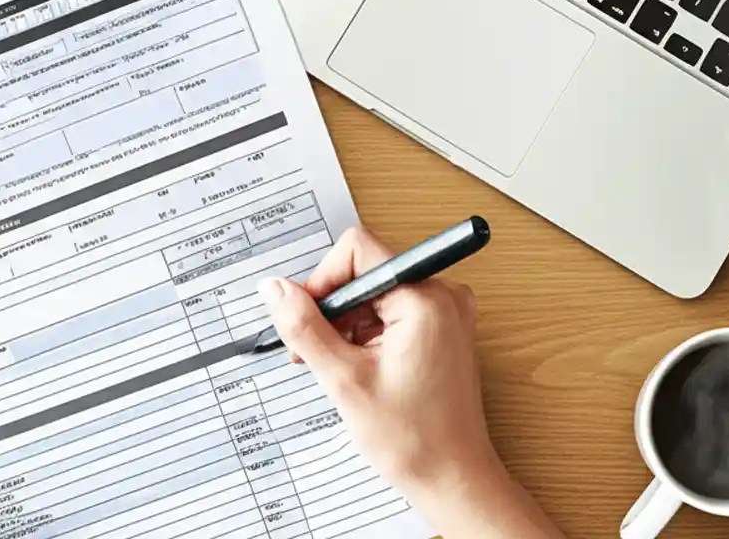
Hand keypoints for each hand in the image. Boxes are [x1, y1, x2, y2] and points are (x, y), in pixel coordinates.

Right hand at [260, 226, 563, 538]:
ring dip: (346, 325)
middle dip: (332, 309)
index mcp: (425, 299)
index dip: (323, 281)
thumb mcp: (344, 380)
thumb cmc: (413, 439)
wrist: (452, 478)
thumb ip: (305, 328)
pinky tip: (358, 367)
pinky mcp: (441, 328)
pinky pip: (390, 310)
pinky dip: (365, 334)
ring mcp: (445, 312)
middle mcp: (442, 295)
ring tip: (340, 368)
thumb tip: (275, 290)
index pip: (358, 250)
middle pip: (364, 271)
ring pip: (373, 293)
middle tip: (315, 354)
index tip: (308, 320)